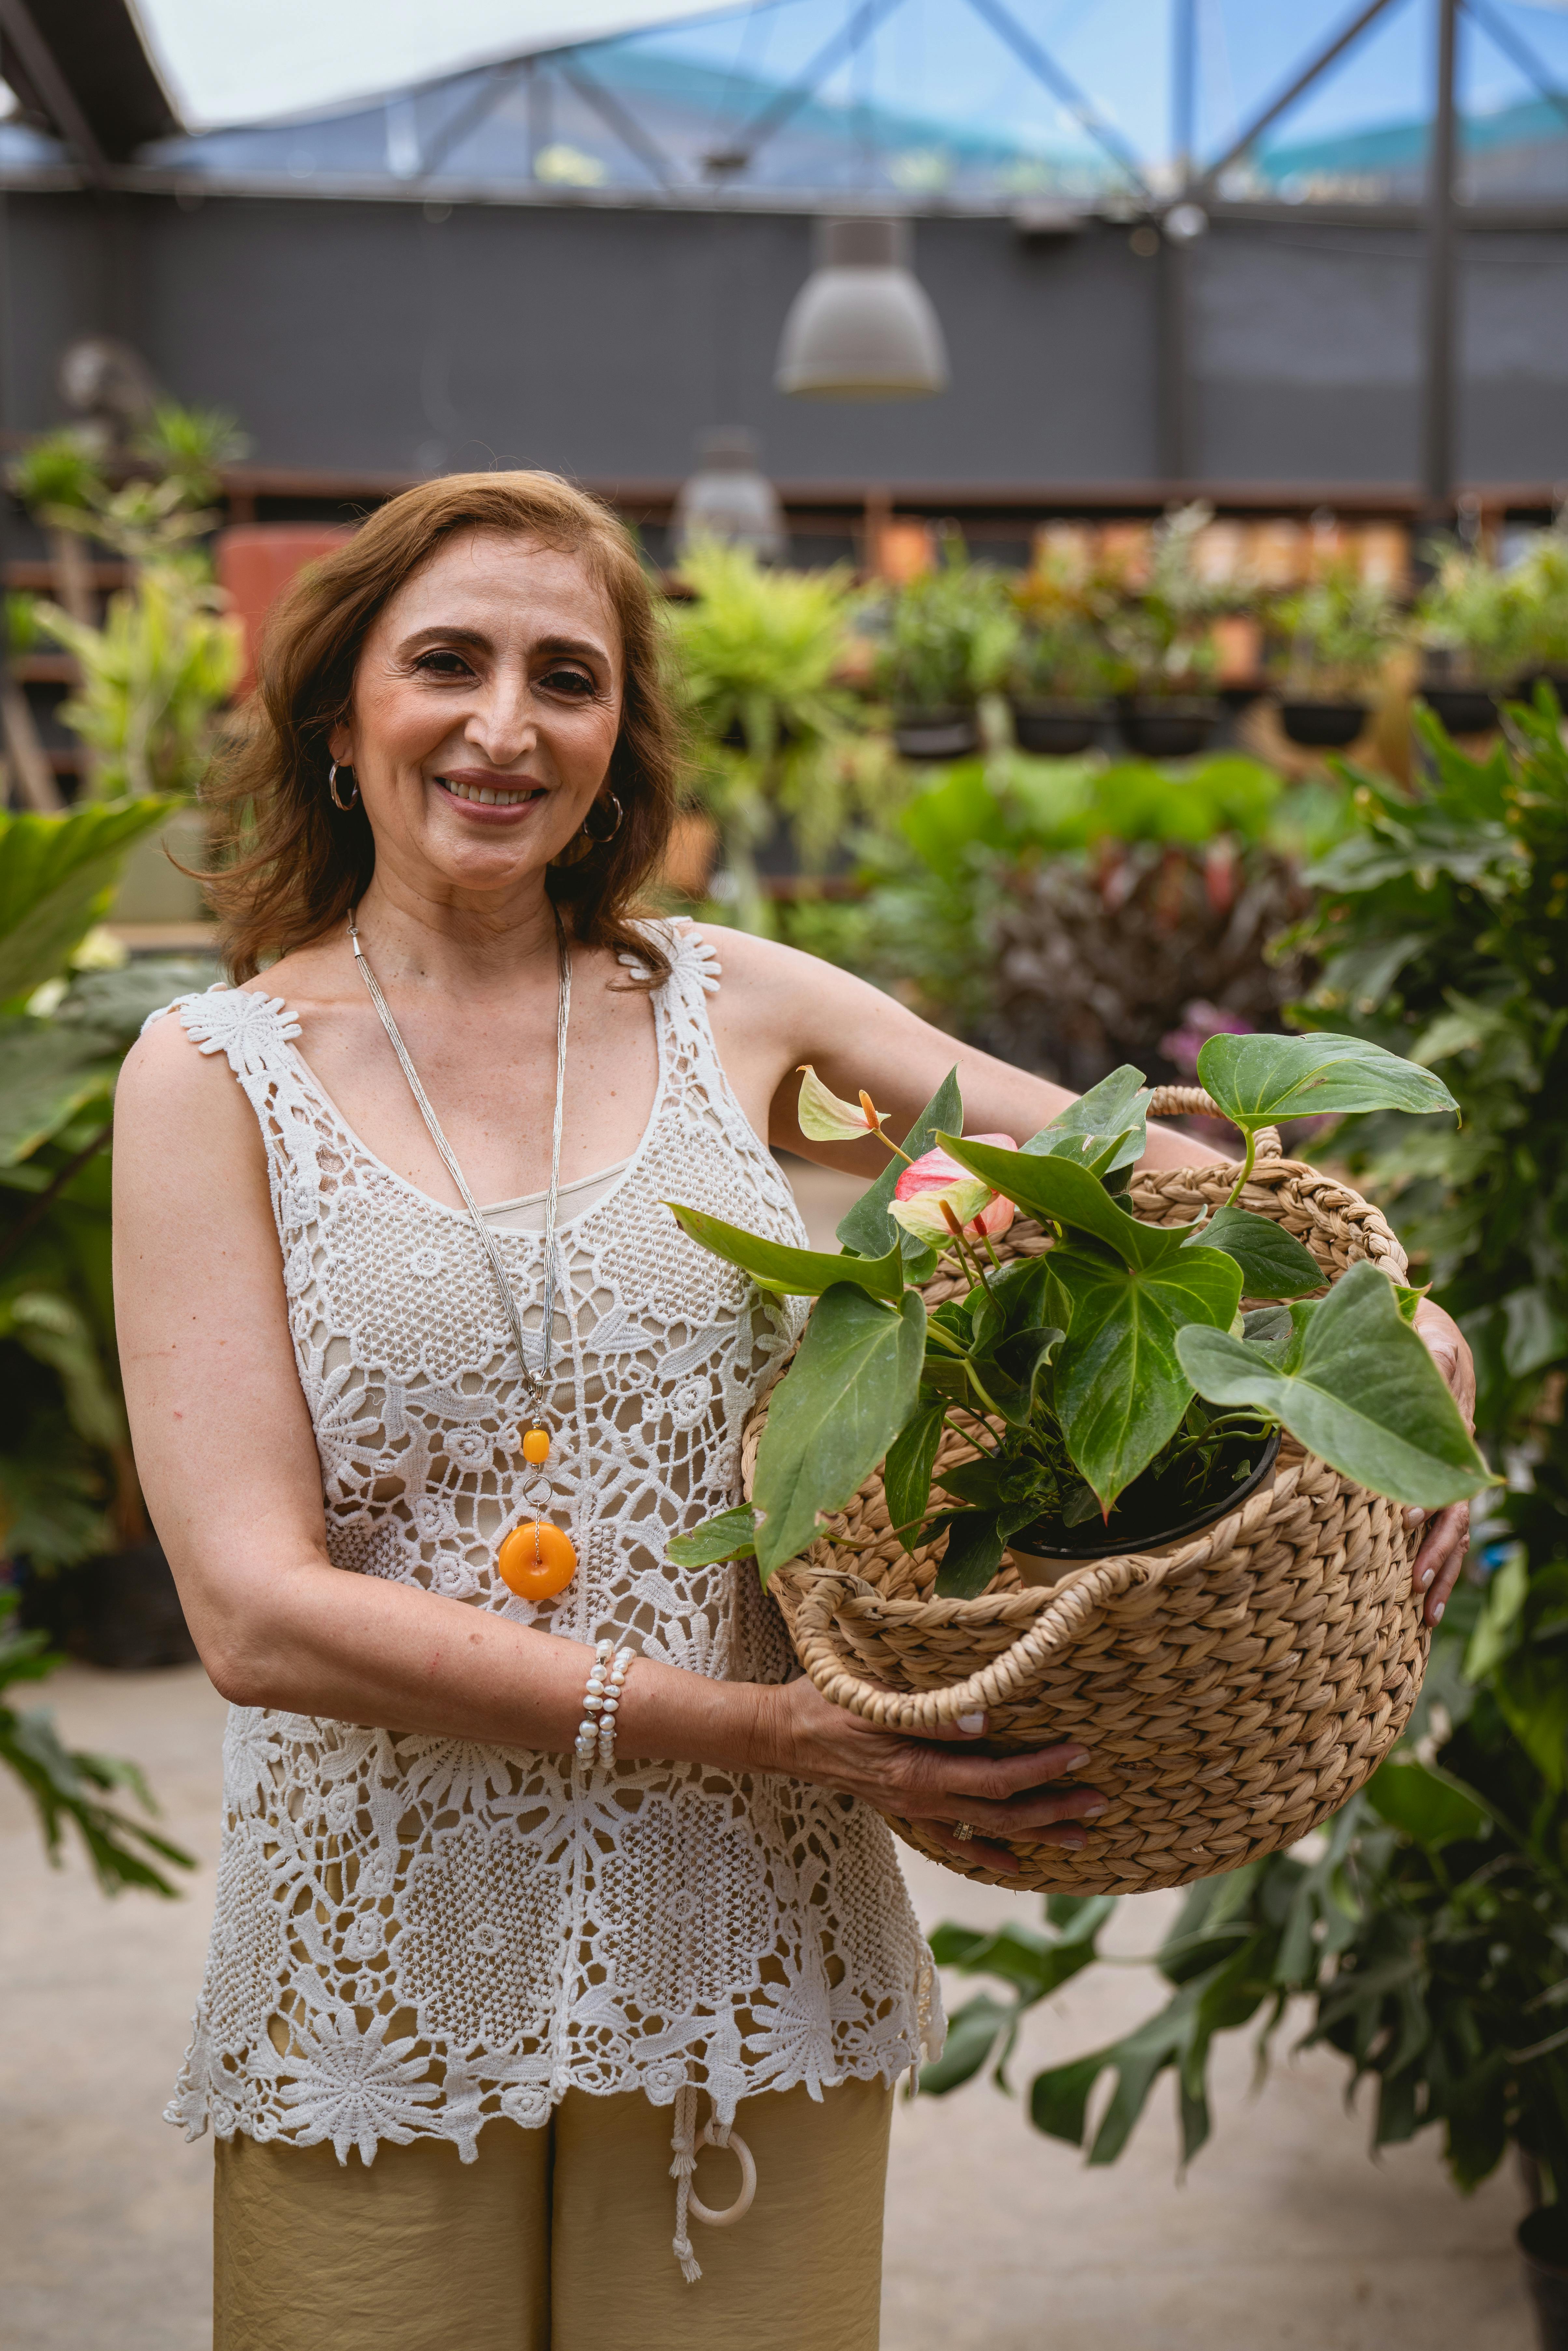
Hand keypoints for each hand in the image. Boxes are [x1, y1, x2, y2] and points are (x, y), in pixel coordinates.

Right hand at [758, 1674, 1103, 1875]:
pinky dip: (989, 1855)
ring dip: (1036, 1835)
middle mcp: (921, 1800)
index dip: (1040, 1770)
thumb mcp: (873, 1698)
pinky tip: (1018, 1865)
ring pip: (986, 1834)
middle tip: (1101, 1801)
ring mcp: (914, 1812)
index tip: (1079, 1754)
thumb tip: (985, 1718)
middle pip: (1001, 1816)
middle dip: (1054, 1811)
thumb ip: (930, 1713)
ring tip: (1081, 1837)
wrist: (783, 1736)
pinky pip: (955, 1842)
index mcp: (917, 1772)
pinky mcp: (906, 1811)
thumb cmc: (827, 1704)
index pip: (994, 1779)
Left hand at [1410, 1297, 1476, 1627]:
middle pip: (1453, 1518)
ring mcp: (1444, 1477)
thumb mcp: (1430, 1339)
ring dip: (1440, 1573)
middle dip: (1437, 1554)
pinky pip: (1441, 1531)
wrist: (1430, 1338)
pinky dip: (1436, 1564)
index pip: (1444, 1477)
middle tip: (1414, 1585)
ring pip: (1451, 1534)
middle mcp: (1451, 1463)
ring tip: (1425, 1615)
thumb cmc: (1421, 1338)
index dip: (1428, 1501)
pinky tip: (1420, 1600)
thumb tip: (1439, 1360)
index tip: (1406, 1520)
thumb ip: (1435, 1356)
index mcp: (1451, 1433)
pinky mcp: (1432, 1484)